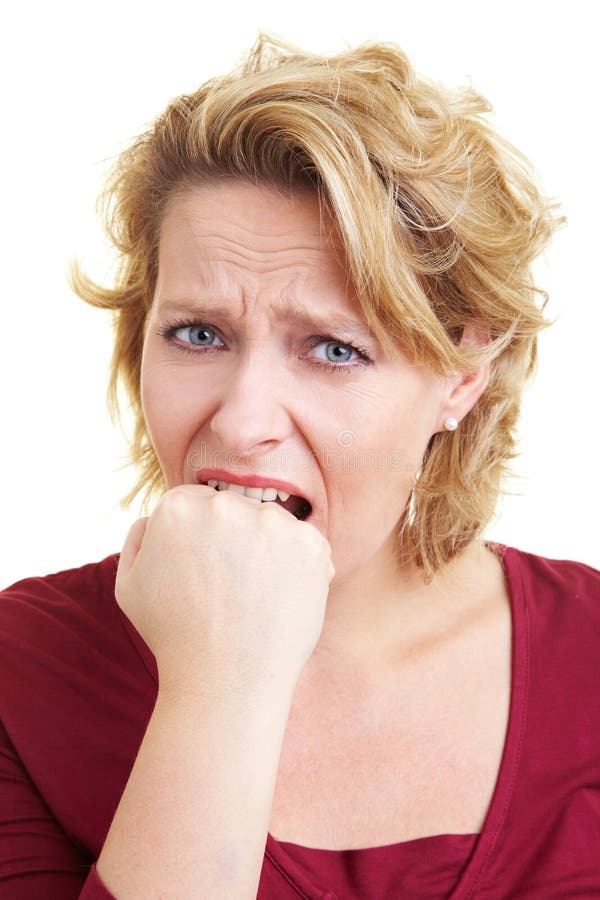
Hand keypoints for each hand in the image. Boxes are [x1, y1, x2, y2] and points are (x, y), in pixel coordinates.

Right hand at [115, 485, 334, 695]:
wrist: (227, 682)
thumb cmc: (174, 638)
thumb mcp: (128, 585)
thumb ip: (138, 538)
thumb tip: (157, 517)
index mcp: (177, 507)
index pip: (197, 503)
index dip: (202, 540)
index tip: (206, 573)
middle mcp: (225, 505)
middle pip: (237, 509)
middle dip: (236, 541)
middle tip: (231, 590)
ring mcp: (272, 523)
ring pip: (273, 526)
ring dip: (269, 551)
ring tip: (255, 598)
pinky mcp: (310, 543)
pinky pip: (307, 545)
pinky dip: (300, 569)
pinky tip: (280, 600)